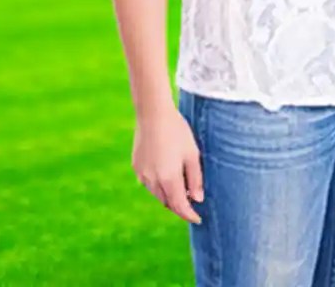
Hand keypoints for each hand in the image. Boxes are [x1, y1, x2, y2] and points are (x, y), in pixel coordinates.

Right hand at [132, 108, 203, 223]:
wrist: (153, 114)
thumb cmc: (177, 132)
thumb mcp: (192, 155)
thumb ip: (195, 179)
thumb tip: (197, 199)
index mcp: (168, 179)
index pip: (180, 206)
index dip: (189, 215)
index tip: (198, 219)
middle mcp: (152, 181)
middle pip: (167, 202)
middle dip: (180, 206)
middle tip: (192, 204)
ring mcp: (142, 174)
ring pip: (157, 194)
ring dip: (169, 196)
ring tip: (182, 189)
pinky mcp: (136, 167)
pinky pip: (149, 183)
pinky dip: (159, 185)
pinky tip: (167, 175)